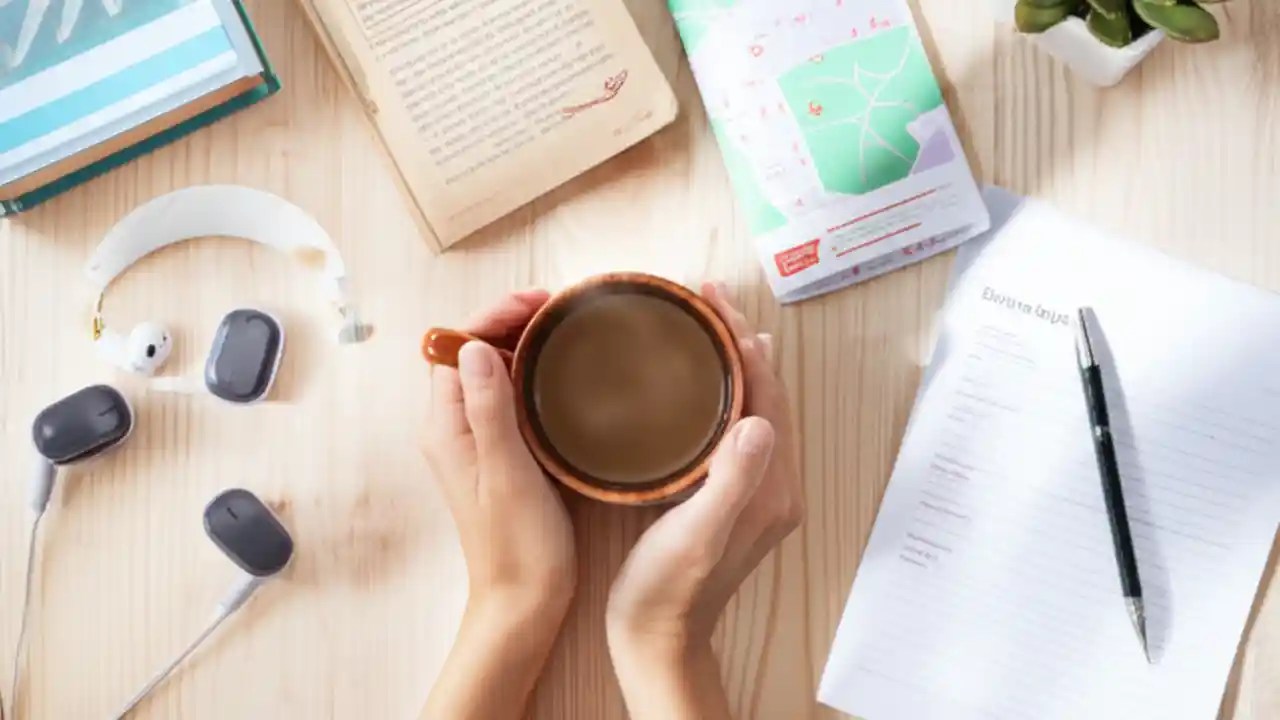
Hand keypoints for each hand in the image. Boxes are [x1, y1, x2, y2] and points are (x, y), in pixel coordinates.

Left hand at [421, 290, 574, 719]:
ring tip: (566, 329)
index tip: (540, 303)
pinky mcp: (502, 456)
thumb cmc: (518, 545)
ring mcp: (478, 443)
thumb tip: (472, 346)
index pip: (455, 347)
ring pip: (494, 374)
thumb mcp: (505, 472)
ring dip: (523, 344)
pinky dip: (534, 375)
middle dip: (510, 322)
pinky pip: (511, 399)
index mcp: (446, 427)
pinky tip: (564, 374)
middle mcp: (454, 429)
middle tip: (561, 309)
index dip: (493, 316)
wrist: (524, 603)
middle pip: (473, 354)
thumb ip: (489, 408)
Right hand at [606, 282, 803, 719]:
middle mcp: (773, 483)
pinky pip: (733, 426)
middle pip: (765, 394)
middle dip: (740, 341)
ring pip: (751, 407)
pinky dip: (721, 391)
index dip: (743, 344)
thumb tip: (762, 419)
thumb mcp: (698, 533)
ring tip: (707, 323)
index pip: (767, 395)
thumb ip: (733, 478)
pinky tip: (698, 382)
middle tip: (706, 298)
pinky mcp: (731, 495)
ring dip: (733, 362)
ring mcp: (754, 489)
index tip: (714, 303)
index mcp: (773, 486)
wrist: (656, 636)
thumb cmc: (669, 588)